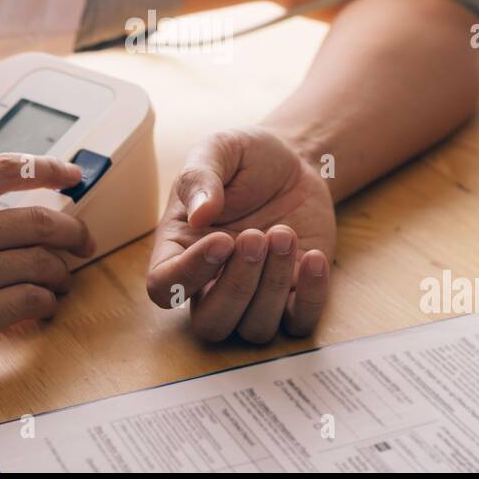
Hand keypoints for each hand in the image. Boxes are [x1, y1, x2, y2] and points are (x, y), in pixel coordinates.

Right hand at [0, 153, 93, 460]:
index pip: (0, 172)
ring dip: (60, 272)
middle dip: (69, 229)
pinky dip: (43, 304)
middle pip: (35, 219)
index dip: (45, 169)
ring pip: (38, 262)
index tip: (70, 174)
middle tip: (80, 240)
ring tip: (62, 281)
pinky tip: (43, 308)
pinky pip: (25, 303)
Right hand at [146, 127, 335, 342]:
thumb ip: (201, 175)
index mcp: (180, 248)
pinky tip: (312, 257)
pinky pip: (299, 323)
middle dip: (236, 287)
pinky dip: (311, 297)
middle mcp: (212, 281)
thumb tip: (200, 214)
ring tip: (284, 234)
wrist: (295, 162)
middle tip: (257, 236)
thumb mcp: (219, 149)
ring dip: (273, 285)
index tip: (222, 239)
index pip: (165, 288)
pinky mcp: (294, 295)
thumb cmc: (246, 159)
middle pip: (210, 324)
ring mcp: (254, 294)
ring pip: (255, 329)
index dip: (189, 275)